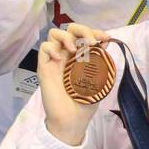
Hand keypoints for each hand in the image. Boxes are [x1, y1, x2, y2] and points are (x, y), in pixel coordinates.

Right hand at [36, 22, 111, 145]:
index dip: (95, 31)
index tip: (106, 38)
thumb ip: (101, 61)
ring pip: (54, 34)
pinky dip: (51, 47)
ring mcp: (55, 60)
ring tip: (75, 49)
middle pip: (70, 29)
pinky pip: (43, 48)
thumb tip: (105, 41)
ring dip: (67, 36)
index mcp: (82, 56)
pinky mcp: (44, 67)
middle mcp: (68, 55)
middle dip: (82, 29)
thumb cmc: (85, 101)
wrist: (72, 119)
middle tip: (91, 42)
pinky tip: (59, 58)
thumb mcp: (99, 79)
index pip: (86, 35)